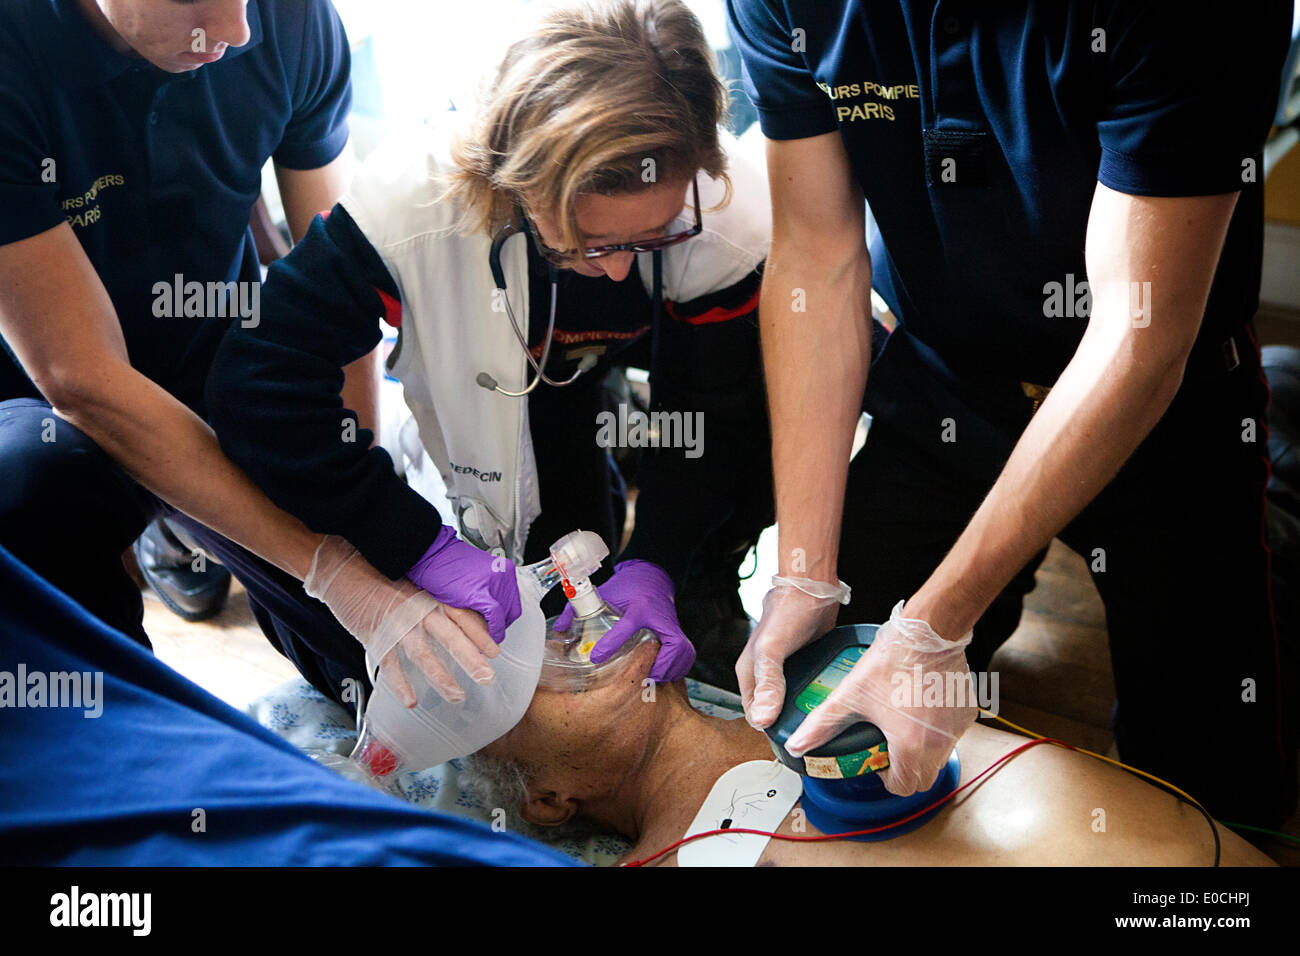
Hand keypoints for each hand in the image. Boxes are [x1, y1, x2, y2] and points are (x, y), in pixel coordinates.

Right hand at [304, 535, 499, 706]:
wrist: (342, 566)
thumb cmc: (378, 572)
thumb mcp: (413, 580)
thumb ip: (433, 598)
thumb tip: (455, 616)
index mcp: (430, 594)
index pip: (461, 615)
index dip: (480, 634)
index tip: (495, 651)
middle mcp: (418, 609)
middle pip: (450, 636)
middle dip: (471, 659)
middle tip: (487, 677)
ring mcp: (397, 624)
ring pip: (424, 653)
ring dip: (442, 677)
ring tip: (457, 695)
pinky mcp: (375, 636)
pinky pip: (390, 664)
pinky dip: (400, 684)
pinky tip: (411, 700)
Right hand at [406, 525, 521, 644]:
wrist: (432, 554)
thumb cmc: (448, 564)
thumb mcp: (477, 573)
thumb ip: (489, 588)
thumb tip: (494, 609)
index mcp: (504, 569)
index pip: (513, 600)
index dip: (505, 616)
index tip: (499, 624)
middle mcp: (503, 576)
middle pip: (512, 610)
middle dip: (502, 624)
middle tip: (491, 631)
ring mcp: (494, 585)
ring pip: (506, 617)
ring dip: (496, 629)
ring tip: (486, 635)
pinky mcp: (481, 595)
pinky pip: (496, 620)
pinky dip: (494, 631)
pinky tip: (488, 637)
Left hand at [552, 560, 694, 682]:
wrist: (653, 576)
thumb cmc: (628, 586)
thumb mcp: (604, 593)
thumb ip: (580, 609)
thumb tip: (557, 629)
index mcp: (639, 608)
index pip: (626, 627)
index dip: (611, 644)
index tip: (597, 658)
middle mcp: (659, 617)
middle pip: (672, 644)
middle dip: (661, 665)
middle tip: (645, 677)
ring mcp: (672, 624)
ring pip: (682, 651)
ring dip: (670, 669)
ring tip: (654, 679)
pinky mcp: (679, 630)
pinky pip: (686, 653)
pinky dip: (679, 666)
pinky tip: (666, 674)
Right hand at [736, 576, 848, 729]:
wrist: (812, 586)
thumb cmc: (786, 613)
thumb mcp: (772, 650)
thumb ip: (768, 684)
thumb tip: (762, 720)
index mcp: (750, 674)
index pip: (755, 715)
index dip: (770, 729)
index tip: (793, 738)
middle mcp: (766, 675)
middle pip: (775, 710)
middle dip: (790, 722)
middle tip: (814, 732)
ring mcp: (787, 670)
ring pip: (793, 701)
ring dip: (806, 710)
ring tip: (825, 720)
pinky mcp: (806, 663)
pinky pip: (809, 687)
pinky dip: (818, 695)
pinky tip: (831, 700)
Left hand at [785, 599, 977, 795]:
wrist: (928, 632)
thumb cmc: (893, 660)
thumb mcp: (851, 694)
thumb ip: (823, 723)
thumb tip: (798, 744)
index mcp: (911, 745)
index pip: (902, 787)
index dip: (887, 779)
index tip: (878, 762)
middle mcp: (939, 743)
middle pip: (923, 779)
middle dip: (904, 771)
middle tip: (888, 749)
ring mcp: (956, 730)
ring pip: (939, 759)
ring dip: (922, 753)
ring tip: (902, 727)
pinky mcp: (967, 714)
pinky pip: (952, 737)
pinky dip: (937, 734)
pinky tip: (921, 711)